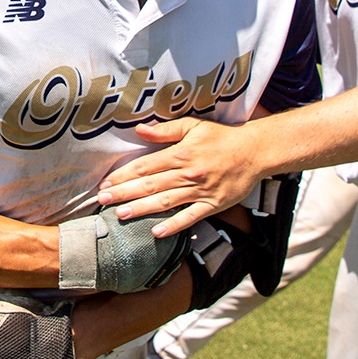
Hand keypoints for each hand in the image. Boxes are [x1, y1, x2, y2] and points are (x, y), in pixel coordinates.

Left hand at [95, 116, 268, 237]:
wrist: (254, 152)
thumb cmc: (221, 138)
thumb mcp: (194, 126)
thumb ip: (166, 130)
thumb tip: (140, 129)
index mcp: (181, 154)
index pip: (145, 166)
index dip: (124, 175)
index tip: (106, 183)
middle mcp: (188, 173)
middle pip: (150, 185)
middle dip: (124, 193)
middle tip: (103, 202)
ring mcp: (200, 191)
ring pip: (165, 202)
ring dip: (141, 209)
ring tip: (121, 215)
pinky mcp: (213, 205)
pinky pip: (190, 217)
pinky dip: (174, 225)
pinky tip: (156, 232)